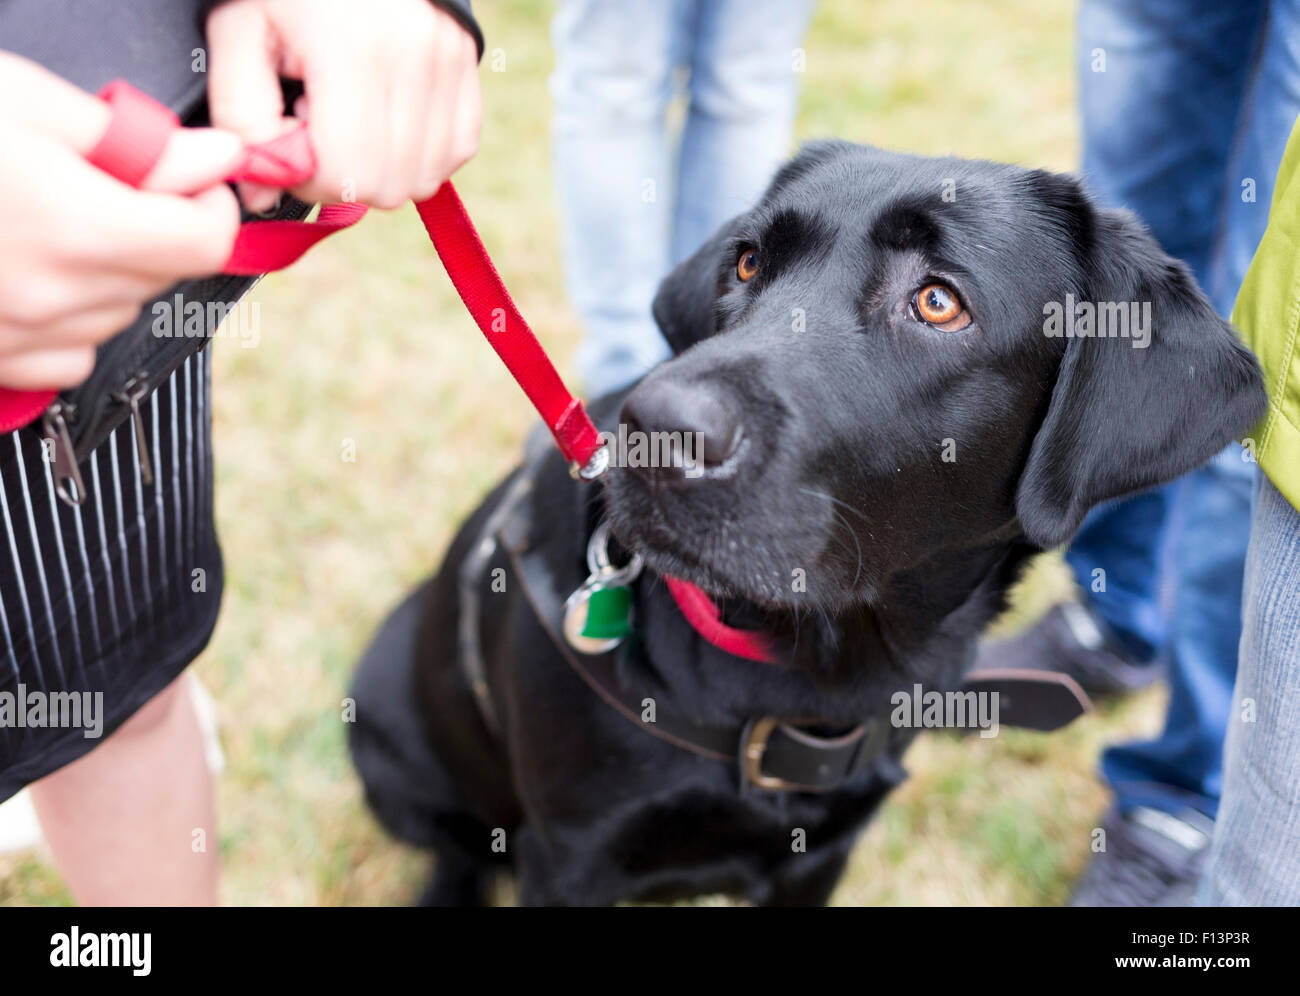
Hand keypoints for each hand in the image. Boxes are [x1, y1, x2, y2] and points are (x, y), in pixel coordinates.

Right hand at [0, 53, 241, 389]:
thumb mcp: (20, 102)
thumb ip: (132, 142)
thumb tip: (215, 159)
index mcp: (73, 226)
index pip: (204, 241)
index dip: (208, 204)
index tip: (189, 179)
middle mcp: (51, 297)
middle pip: (163, 277)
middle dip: (153, 228)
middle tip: (100, 182)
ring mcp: (17, 338)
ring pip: (117, 317)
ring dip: (107, 273)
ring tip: (44, 222)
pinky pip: (68, 357)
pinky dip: (66, 321)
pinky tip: (24, 274)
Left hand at [206, 0, 481, 210]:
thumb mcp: (238, 35)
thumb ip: (241, 119)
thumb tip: (262, 196)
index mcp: (352, 49)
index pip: (346, 173)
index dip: (309, 180)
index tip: (291, 144)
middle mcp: (415, 57)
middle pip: (389, 186)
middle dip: (346, 178)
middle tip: (320, 129)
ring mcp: (450, 62)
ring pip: (425, 179)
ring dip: (384, 169)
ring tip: (354, 119)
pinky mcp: (468, 68)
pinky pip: (455, 153)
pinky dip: (419, 155)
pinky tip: (387, 121)